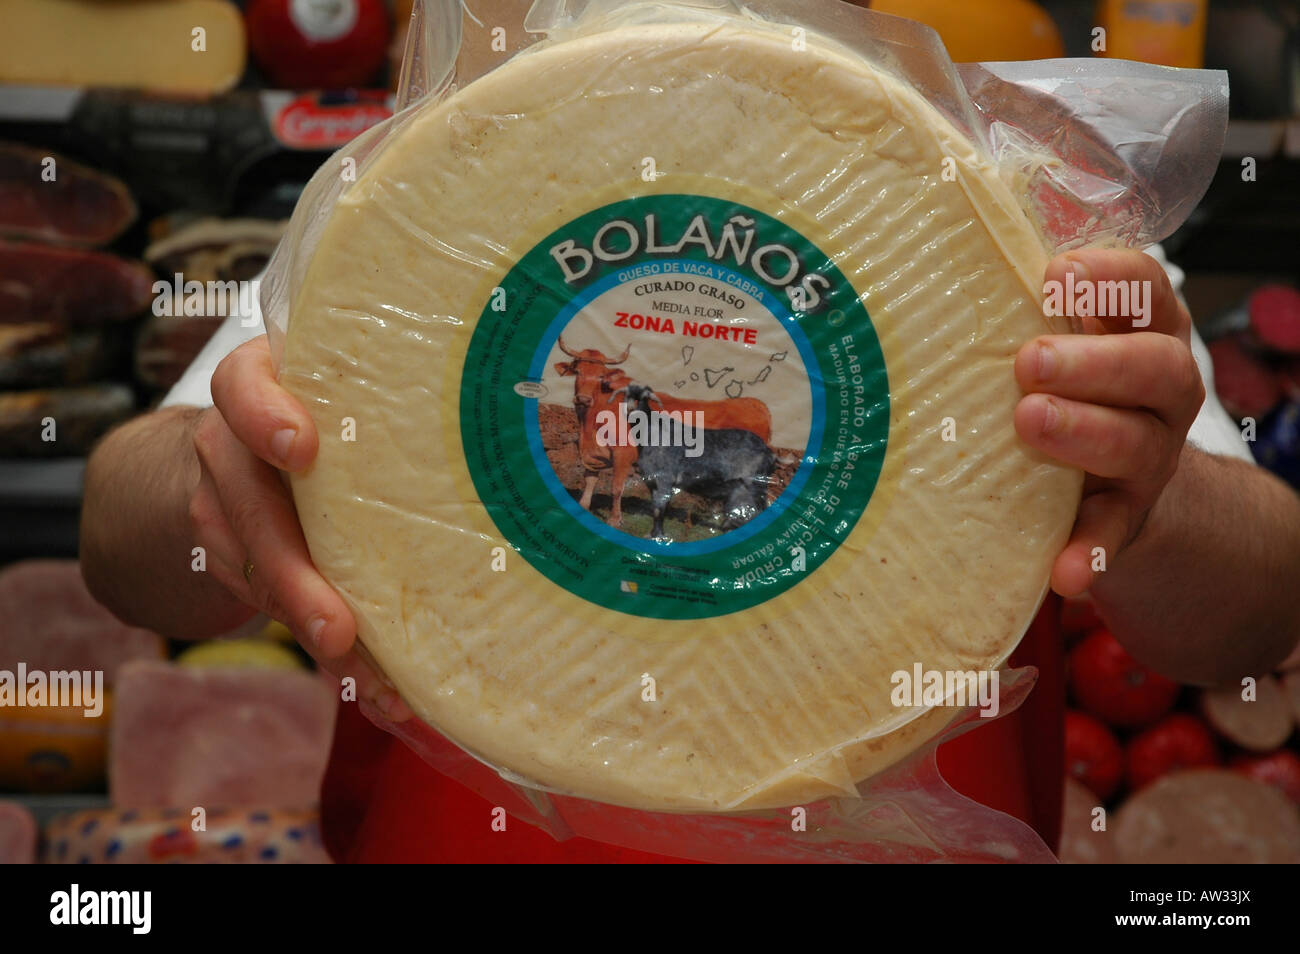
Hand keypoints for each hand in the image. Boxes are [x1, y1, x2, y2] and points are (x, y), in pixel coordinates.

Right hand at [189, 336, 411, 721]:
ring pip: (261, 575)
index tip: (303, 449)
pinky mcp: (232, 558)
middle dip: (296, 579)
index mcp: (263, 383)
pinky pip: (276, 610)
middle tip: (338, 629)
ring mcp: (224, 503)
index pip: (242, 384)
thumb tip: (508, 448)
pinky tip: (374, 685)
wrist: (244, 450)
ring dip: (316, 634)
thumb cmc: (331, 413)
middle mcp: (231, 442)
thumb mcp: (350, 395)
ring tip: (373, 682)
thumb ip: (394, 407)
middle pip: (250, 508)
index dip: (265, 415)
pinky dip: (327, 652)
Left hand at [1015, 249, 1204, 597]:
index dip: (1108, 278)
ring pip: (1136, 444)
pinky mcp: (1124, 518)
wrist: (1112, 485)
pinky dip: (1088, 550)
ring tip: (1031, 423)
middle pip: (1152, 367)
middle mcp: (1161, 391)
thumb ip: (1023, 305)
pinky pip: (1112, 536)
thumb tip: (934, 264)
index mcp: (1144, 331)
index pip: (1145, 289)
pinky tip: (1063, 570)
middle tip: (1029, 360)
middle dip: (1092, 361)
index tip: (1056, 275)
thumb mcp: (1059, 339)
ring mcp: (1148, 458)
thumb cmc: (1067, 388)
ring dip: (1085, 433)